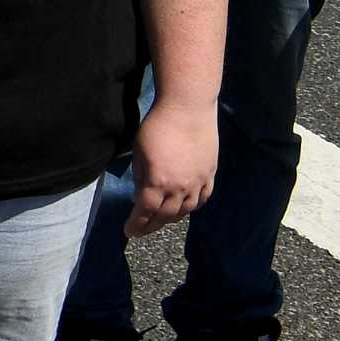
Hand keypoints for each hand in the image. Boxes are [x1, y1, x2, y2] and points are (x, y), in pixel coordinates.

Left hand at [127, 97, 217, 235]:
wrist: (188, 109)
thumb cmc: (156, 126)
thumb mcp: (138, 151)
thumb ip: (140, 176)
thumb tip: (140, 194)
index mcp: (157, 182)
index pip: (145, 211)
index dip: (136, 224)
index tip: (129, 231)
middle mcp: (180, 188)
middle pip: (165, 215)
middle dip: (151, 225)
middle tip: (141, 230)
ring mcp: (198, 183)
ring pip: (186, 210)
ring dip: (171, 218)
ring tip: (160, 219)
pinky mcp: (210, 175)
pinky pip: (202, 199)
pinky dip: (192, 207)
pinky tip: (185, 208)